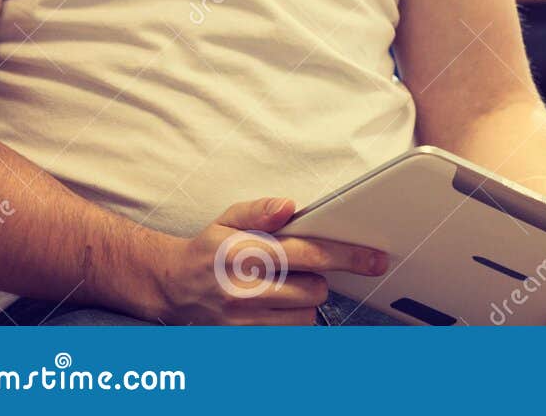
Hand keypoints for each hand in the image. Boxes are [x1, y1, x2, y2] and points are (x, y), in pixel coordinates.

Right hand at [146, 197, 388, 324]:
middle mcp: (244, 289)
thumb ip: (260, 210)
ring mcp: (242, 320)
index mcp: (245, 253)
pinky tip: (277, 308)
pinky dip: (292, 322)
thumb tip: (289, 206)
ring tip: (284, 288)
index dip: (349, 256)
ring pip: (305, 316)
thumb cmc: (208, 249)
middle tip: (302, 270)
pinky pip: (289, 335)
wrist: (170, 287)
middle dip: (319, 279)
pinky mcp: (242, 340)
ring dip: (305, 302)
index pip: (310, 254)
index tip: (375, 259)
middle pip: (315, 289)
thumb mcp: (229, 218)